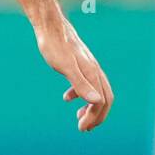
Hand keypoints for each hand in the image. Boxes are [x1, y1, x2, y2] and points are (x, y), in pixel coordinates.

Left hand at [35, 17, 112, 131]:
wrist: (50, 26)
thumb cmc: (55, 46)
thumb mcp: (65, 67)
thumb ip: (80, 85)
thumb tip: (96, 102)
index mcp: (93, 74)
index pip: (101, 102)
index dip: (94, 117)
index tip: (82, 128)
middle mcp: (94, 71)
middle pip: (104, 98)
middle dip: (97, 116)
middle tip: (85, 128)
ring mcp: (88, 67)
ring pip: (96, 91)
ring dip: (90, 107)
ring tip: (78, 116)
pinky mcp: (79, 63)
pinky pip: (86, 83)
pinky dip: (80, 94)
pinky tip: (67, 97)